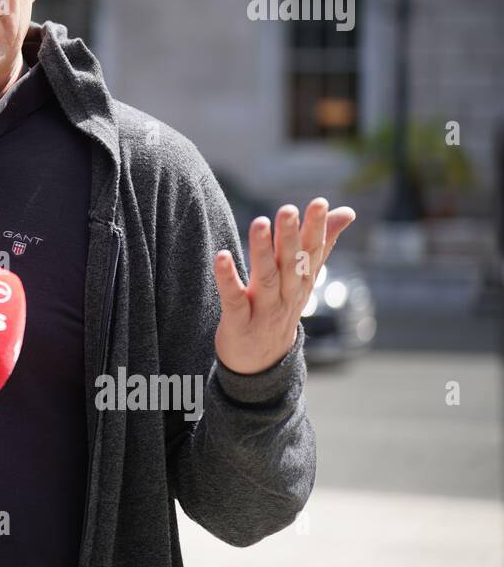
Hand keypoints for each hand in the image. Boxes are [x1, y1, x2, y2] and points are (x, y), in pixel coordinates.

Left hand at [212, 198, 354, 374]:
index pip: (313, 252)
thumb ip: (322, 244)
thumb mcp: (304, 279)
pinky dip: (228, 279)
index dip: (317, 228)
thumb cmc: (281, 308)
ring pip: (266, 278)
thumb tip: (347, 212)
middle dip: (291, 236)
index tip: (320, 203)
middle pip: (291, 263)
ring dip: (262, 250)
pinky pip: (233, 299)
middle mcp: (287, 295)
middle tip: (288, 209)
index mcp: (302, 281)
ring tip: (259, 222)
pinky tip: (221, 257)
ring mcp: (264, 310)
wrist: (262, 363)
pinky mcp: (239, 323)